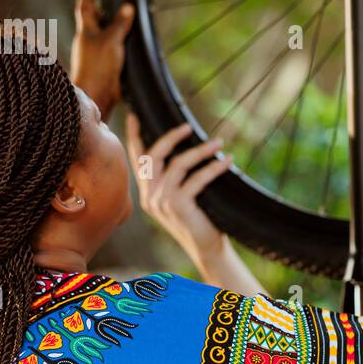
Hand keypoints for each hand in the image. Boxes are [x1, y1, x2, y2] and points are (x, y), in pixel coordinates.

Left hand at [70, 0, 134, 117]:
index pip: (87, 2)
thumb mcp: (111, 41)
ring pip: (105, 30)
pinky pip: (113, 44)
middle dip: (104, 4)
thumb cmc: (98, 67)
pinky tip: (132, 39)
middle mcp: (89, 37)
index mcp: (86, 29)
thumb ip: (120, 24)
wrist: (96, 95)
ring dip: (115, 22)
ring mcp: (96, 50)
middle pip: (95, 15)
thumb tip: (128, 7)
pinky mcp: (105, 62)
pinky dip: (121, 38)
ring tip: (129, 15)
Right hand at [126, 114, 234, 268]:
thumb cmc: (199, 220)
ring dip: (200, 150)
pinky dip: (214, 167)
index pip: (137, 161)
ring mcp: (162, 202)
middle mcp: (150, 196)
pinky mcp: (178, 206)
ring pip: (178, 164)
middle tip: (188, 126)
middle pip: (153, 156)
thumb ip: (175, 179)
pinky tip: (227, 161)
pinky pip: (197, 179)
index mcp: (147, 193)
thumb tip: (189, 146)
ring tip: (218, 142)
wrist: (207, 249)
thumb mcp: (181, 198)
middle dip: (170, 137)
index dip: (135, 137)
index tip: (135, 115)